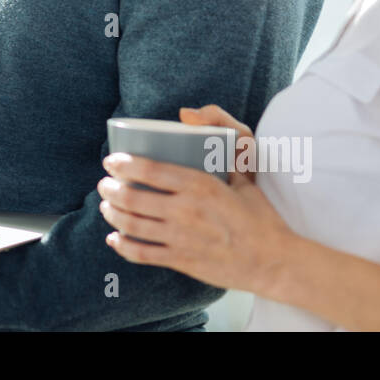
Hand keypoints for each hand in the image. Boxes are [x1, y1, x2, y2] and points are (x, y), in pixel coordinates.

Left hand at [96, 104, 294, 293]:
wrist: (274, 261)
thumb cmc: (259, 217)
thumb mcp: (244, 176)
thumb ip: (223, 147)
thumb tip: (190, 117)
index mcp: (200, 185)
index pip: (149, 169)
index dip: (122, 164)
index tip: (111, 162)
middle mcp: (186, 210)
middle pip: (132, 197)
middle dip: (110, 189)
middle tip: (104, 185)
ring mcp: (181, 237)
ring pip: (131, 224)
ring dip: (111, 213)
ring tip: (106, 206)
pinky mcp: (181, 260)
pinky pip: (141, 253)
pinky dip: (121, 245)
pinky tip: (114, 238)